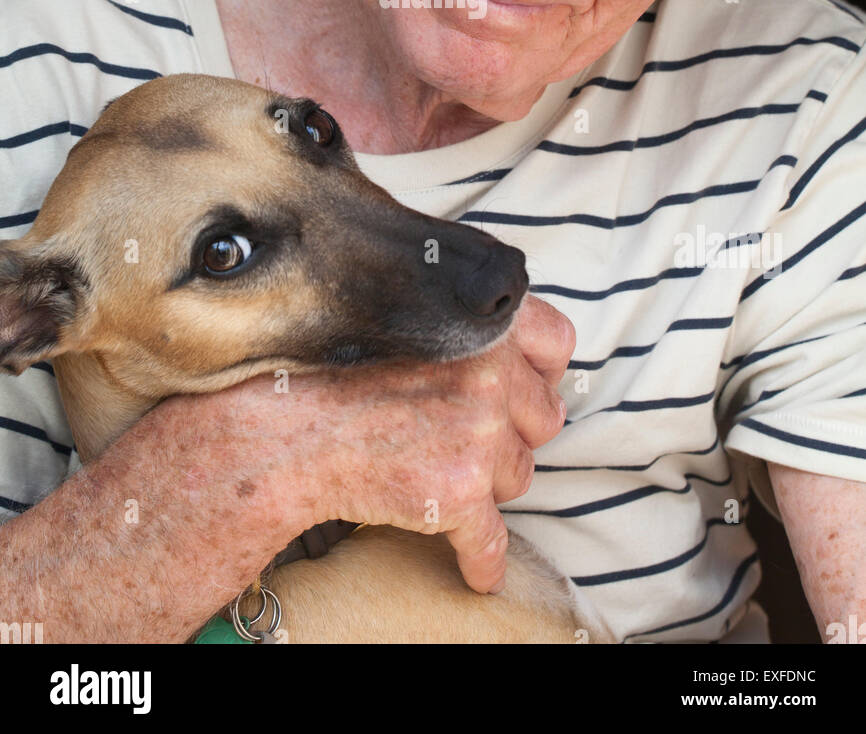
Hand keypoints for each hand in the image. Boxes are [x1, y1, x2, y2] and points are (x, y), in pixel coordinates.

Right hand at [228, 293, 574, 594]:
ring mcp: (478, 432)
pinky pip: (492, 542)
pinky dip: (483, 562)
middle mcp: (490, 371)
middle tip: (468, 435)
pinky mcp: (460, 491)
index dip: (540, 371)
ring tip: (437, 472)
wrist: (291, 426)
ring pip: (519, 475)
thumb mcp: (415, 320)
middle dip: (511, 433)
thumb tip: (524, 359)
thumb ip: (474, 330)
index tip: (525, 387)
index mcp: (484, 324)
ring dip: (488, 483)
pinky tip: (477, 570)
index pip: (555, 342)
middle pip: (542, 417)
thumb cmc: (344, 372)